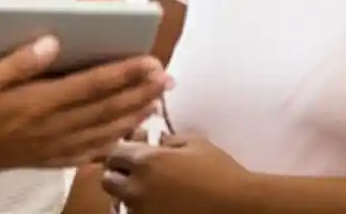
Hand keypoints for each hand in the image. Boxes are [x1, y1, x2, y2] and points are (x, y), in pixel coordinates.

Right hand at [0, 35, 169, 187]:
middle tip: (167, 79)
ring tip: (156, 103)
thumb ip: (18, 61)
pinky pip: (84, 153)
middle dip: (139, 93)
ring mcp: (47, 146)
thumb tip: (53, 41)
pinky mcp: (41, 159)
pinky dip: (109, 143)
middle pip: (105, 109)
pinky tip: (121, 137)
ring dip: (132, 116)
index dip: (125, 74)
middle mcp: (48, 127)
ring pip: (101, 131)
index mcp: (36, 103)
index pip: (92, 86)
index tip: (151, 62)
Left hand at [101, 133, 251, 213]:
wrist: (237, 205)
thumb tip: (159, 141)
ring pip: (121, 201)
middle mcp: (137, 188)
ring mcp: (143, 211)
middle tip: (134, 171)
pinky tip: (160, 203)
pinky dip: (142, 209)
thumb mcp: (196, 142)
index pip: (114, 153)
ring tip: (149, 189)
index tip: (132, 150)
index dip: (122, 150)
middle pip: (108, 181)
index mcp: (145, 161)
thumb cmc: (219, 170)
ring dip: (129, 193)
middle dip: (117, 174)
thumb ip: (170, 138)